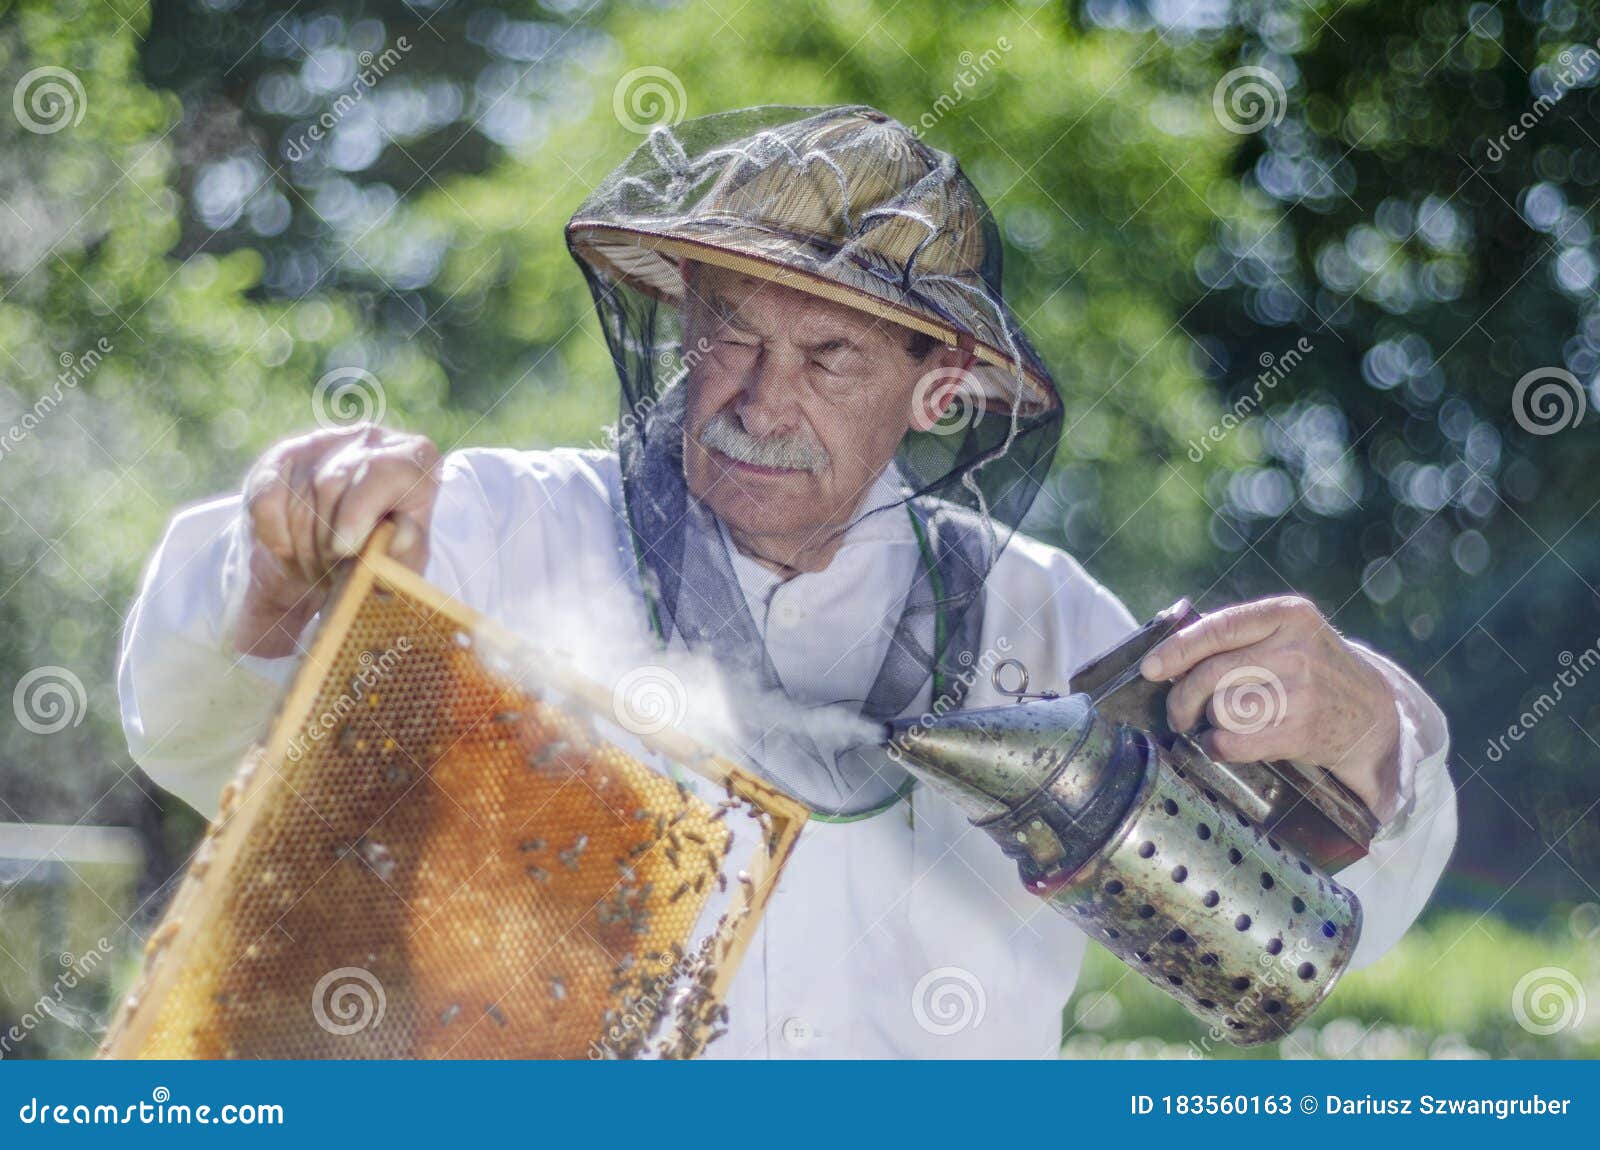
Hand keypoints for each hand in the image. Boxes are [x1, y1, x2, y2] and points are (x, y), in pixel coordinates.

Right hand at [234, 425, 440, 657]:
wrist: (339, 556)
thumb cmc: (385, 555)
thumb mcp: (404, 561)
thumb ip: (407, 551)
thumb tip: (401, 534)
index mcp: (416, 457)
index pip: (387, 470)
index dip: (360, 511)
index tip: (343, 548)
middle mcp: (374, 440)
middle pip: (336, 485)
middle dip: (331, 539)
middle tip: (335, 572)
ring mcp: (326, 442)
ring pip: (304, 493)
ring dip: (307, 544)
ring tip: (322, 566)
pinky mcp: (285, 455)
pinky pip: (268, 498)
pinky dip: (276, 534)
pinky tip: (291, 550)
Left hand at [1138, 595, 1401, 817]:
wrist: (1372, 715)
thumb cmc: (1312, 669)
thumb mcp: (1287, 633)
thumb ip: (1235, 632)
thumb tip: (1166, 641)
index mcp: (1288, 615)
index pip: (1219, 628)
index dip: (1177, 650)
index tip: (1150, 668)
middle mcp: (1295, 649)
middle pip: (1211, 675)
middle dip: (1182, 698)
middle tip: (1177, 713)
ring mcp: (1301, 691)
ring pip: (1220, 709)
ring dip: (1209, 722)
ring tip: (1222, 722)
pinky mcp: (1301, 730)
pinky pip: (1233, 742)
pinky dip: (1219, 747)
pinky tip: (1227, 743)